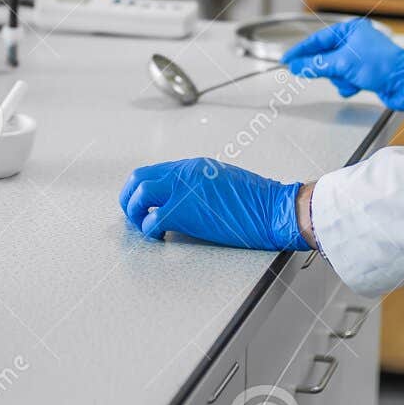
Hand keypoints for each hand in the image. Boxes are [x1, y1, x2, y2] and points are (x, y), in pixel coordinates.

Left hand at [118, 158, 307, 250]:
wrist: (273, 209)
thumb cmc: (259, 202)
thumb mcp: (224, 181)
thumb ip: (200, 186)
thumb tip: (184, 200)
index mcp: (195, 166)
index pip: (154, 171)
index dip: (142, 189)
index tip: (143, 204)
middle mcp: (184, 173)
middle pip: (139, 178)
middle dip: (129, 198)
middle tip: (134, 216)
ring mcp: (182, 190)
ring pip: (140, 194)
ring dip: (135, 213)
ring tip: (144, 226)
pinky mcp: (184, 212)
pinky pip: (152, 220)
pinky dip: (150, 230)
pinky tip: (160, 237)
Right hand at [281, 17, 403, 112]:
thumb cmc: (383, 66)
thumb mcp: (343, 63)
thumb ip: (317, 65)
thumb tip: (297, 66)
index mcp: (351, 30)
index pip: (318, 39)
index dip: (301, 50)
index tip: (287, 59)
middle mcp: (355, 41)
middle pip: (325, 55)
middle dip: (325, 68)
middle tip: (310, 72)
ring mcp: (359, 57)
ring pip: (333, 70)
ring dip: (339, 78)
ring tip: (349, 80)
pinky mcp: (364, 73)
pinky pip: (344, 79)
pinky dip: (347, 85)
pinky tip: (356, 86)